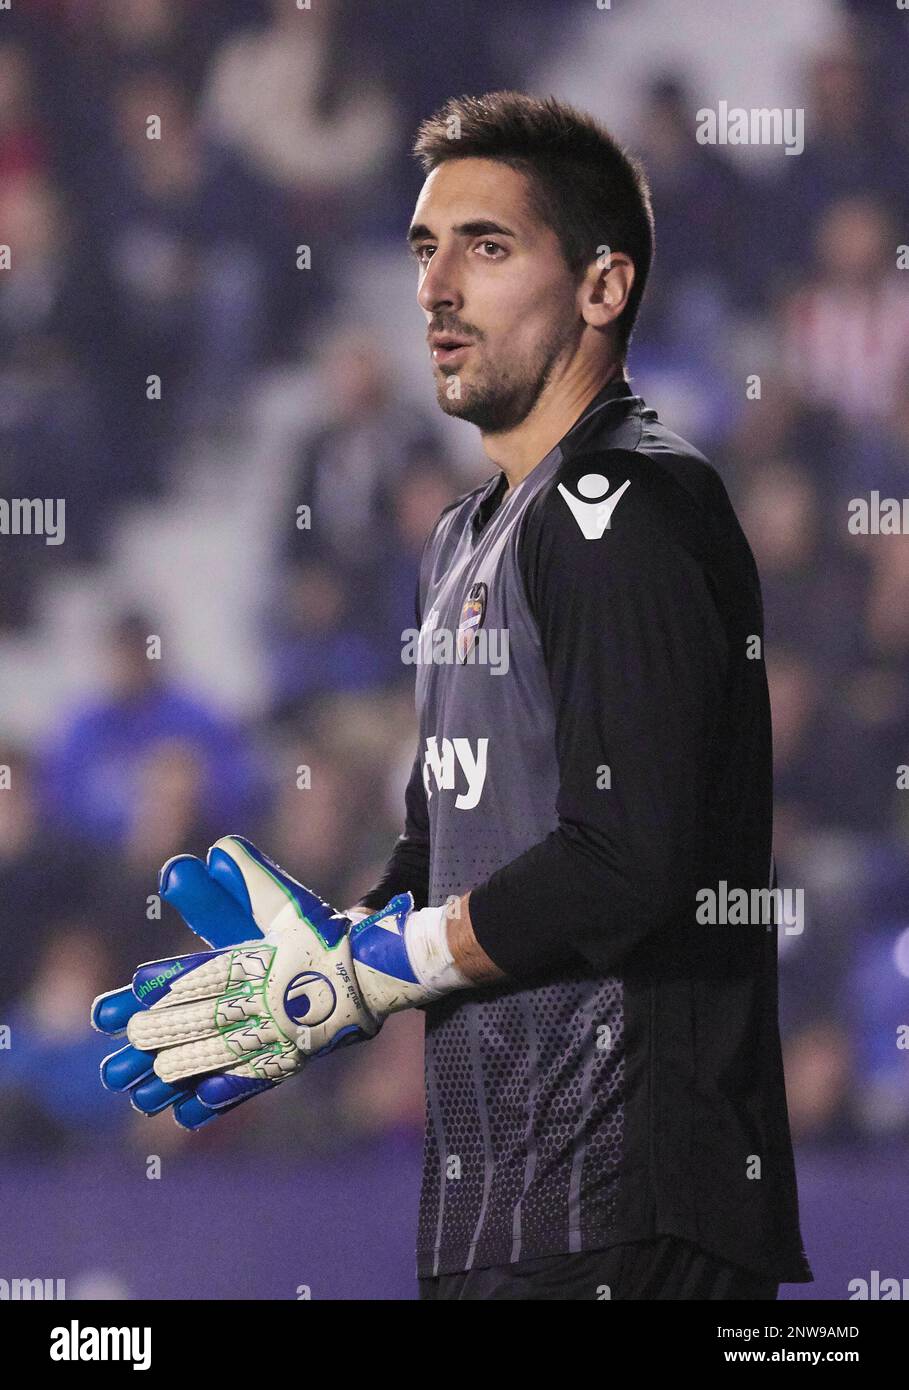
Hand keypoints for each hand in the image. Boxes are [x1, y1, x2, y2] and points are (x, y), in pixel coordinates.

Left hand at [91, 836, 453, 1129]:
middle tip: (132, 1038)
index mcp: (263, 962)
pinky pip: (253, 1079)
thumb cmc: (327, 938)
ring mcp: (281, 1034)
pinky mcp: (291, 1058)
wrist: (377, 975)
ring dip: (187, 1063)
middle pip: (211, 1016)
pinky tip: (195, 1106)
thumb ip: (255, 879)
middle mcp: (269, 1000)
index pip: (211, 972)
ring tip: (153, 1075)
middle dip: (169, 1028)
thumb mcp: (290, 905)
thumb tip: (221, 847)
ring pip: (226, 1051)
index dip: (174, 982)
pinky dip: (223, 1093)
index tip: (140, 988)